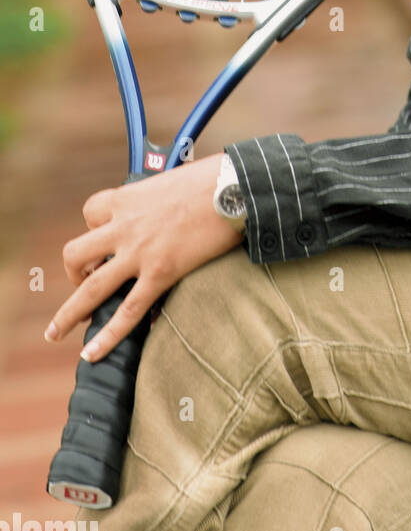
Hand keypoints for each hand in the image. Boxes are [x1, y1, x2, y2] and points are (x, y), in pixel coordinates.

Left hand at [44, 154, 243, 361]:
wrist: (235, 186)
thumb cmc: (213, 177)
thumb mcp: (174, 179)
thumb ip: (160, 197)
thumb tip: (169, 207)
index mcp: (128, 197)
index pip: (91, 212)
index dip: (94, 228)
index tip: (107, 237)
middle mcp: (125, 226)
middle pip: (75, 253)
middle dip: (74, 274)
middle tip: (84, 283)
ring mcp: (139, 252)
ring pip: (90, 288)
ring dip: (68, 314)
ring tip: (55, 333)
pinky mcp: (160, 273)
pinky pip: (128, 311)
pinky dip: (107, 336)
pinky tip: (92, 353)